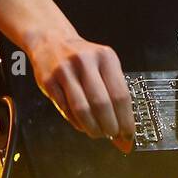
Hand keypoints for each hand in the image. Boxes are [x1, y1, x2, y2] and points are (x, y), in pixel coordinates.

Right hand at [26, 32, 135, 149]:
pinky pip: (66, 109)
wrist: (51, 41)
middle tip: (114, 136)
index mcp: (105, 57)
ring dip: (93, 128)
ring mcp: (65, 71)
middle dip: (110, 126)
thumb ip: (113, 90)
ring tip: (99, 134)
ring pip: (82, 109)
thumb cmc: (83, 58)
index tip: (129, 134)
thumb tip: (124, 126)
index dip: (126, 119)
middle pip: (102, 104)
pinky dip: (77, 123)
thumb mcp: (103, 63)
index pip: (120, 94)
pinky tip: (83, 126)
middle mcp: (86, 62)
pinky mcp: (49, 81)